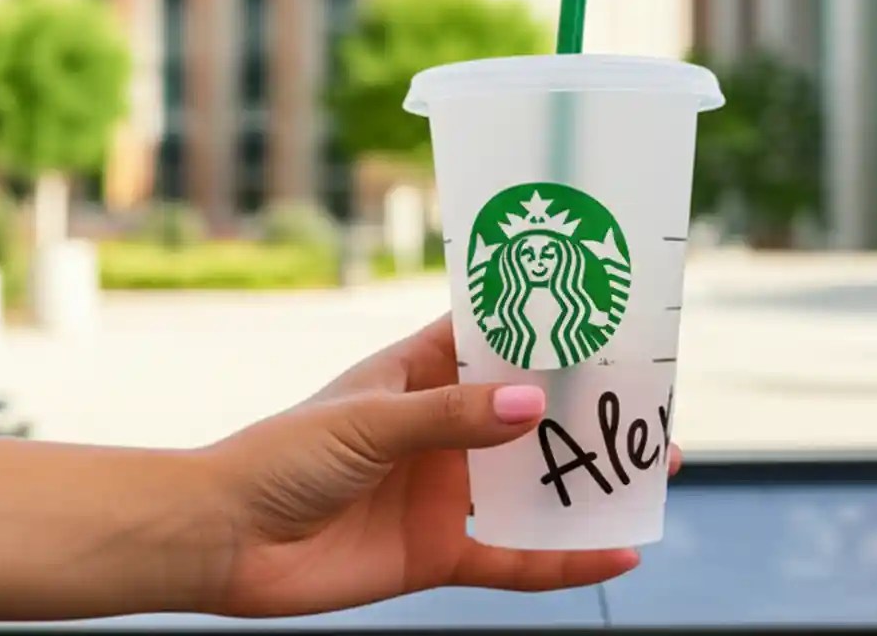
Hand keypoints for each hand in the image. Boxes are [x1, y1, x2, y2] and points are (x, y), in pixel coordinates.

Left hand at [201, 315, 682, 616]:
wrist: (223, 542)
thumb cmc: (280, 457)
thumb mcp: (369, 422)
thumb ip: (450, 417)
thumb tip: (534, 406)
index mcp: (419, 375)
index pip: (494, 339)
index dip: (545, 326)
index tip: (607, 315)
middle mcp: (441, 429)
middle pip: (530, 414)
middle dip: (587, 410)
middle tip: (648, 404)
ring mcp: (445, 491)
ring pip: (534, 484)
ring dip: (590, 482)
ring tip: (652, 474)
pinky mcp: (440, 551)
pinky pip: (516, 557)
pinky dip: (564, 561)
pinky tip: (616, 556)